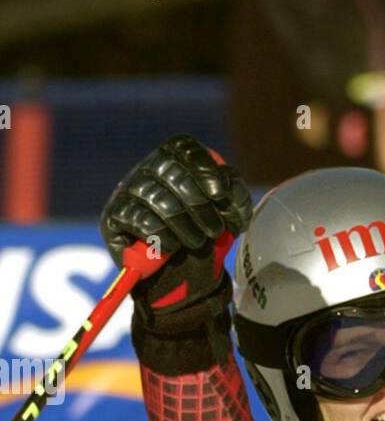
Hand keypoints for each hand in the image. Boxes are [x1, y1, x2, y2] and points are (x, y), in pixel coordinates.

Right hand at [100, 133, 251, 317]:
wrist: (182, 273)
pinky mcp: (113, 216)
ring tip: (198, 242)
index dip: (204, 168)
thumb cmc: (204, 234)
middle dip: (199, 205)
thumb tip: (229, 191)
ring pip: (157, 199)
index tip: (220, 194)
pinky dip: (162, 237)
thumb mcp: (227, 214)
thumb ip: (235, 196)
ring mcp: (127, 190)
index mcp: (175, 159)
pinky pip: (139, 221)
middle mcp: (147, 168)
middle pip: (171, 173)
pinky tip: (173, 247)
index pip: (184, 147)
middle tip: (215, 230)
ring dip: (184, 225)